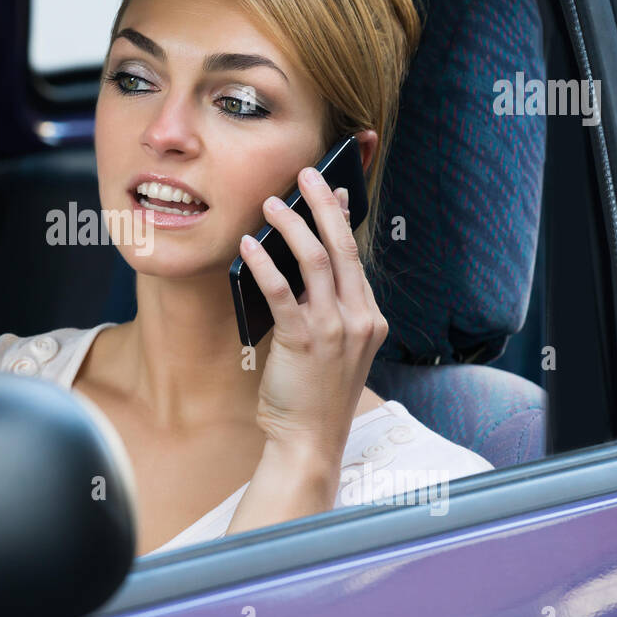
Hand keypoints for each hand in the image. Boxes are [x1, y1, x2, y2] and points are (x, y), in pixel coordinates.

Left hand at [239, 166, 388, 475]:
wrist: (311, 440)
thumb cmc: (315, 394)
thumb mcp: (335, 346)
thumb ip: (326, 308)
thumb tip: (296, 264)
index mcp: (370, 318)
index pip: (355, 257)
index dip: (341, 219)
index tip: (331, 191)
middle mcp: (359, 318)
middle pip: (343, 247)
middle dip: (323, 204)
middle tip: (305, 176)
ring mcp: (336, 330)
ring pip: (317, 260)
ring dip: (291, 226)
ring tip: (270, 205)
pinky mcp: (304, 341)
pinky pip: (282, 291)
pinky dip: (263, 264)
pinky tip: (247, 247)